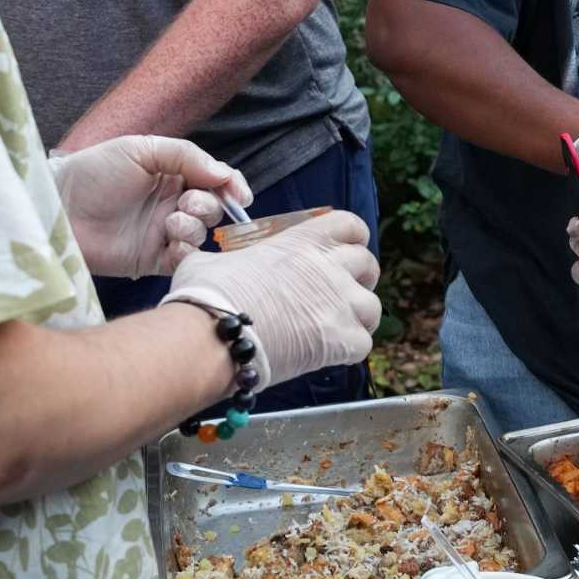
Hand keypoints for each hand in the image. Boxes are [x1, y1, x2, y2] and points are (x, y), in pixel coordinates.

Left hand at [50, 136, 252, 277]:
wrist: (58, 207)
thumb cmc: (93, 171)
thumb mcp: (141, 149)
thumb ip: (186, 156)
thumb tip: (225, 174)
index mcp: (172, 175)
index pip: (214, 181)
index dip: (231, 186)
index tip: (239, 195)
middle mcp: (170, 204)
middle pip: (212, 208)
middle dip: (208, 205)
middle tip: (185, 203)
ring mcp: (161, 233)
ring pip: (201, 234)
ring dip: (194, 228)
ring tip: (171, 223)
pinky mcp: (150, 259)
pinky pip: (183, 260)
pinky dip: (186, 252)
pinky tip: (171, 243)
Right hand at [165, 212, 380, 390]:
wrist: (212, 337)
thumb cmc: (209, 295)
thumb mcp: (210, 261)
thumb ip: (223, 257)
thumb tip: (206, 262)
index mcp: (304, 241)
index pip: (350, 226)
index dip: (351, 238)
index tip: (345, 249)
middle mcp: (329, 268)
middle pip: (368, 264)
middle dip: (360, 277)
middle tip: (340, 292)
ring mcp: (340, 304)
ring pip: (372, 306)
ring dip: (358, 316)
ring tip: (337, 326)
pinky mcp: (342, 340)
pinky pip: (363, 343)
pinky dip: (350, 349)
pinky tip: (330, 352)